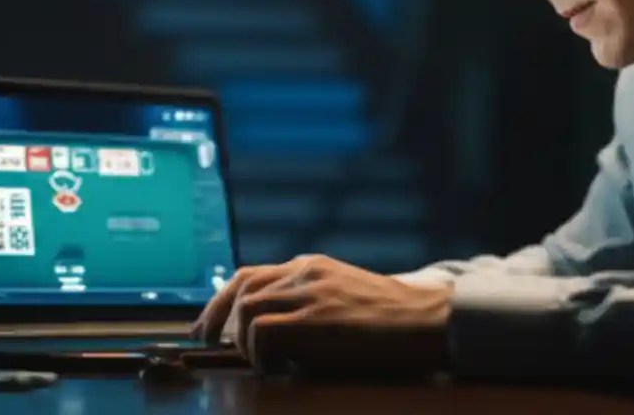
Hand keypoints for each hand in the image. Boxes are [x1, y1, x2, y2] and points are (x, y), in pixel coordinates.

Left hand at [190, 254, 452, 373]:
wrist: (428, 320)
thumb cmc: (392, 321)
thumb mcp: (344, 298)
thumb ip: (310, 303)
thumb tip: (271, 332)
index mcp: (311, 266)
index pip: (249, 275)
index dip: (221, 301)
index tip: (209, 326)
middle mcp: (304, 273)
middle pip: (239, 287)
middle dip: (215, 318)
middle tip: (204, 344)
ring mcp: (310, 293)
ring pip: (247, 311)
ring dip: (245, 342)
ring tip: (264, 363)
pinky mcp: (315, 319)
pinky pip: (263, 333)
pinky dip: (260, 354)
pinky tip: (279, 368)